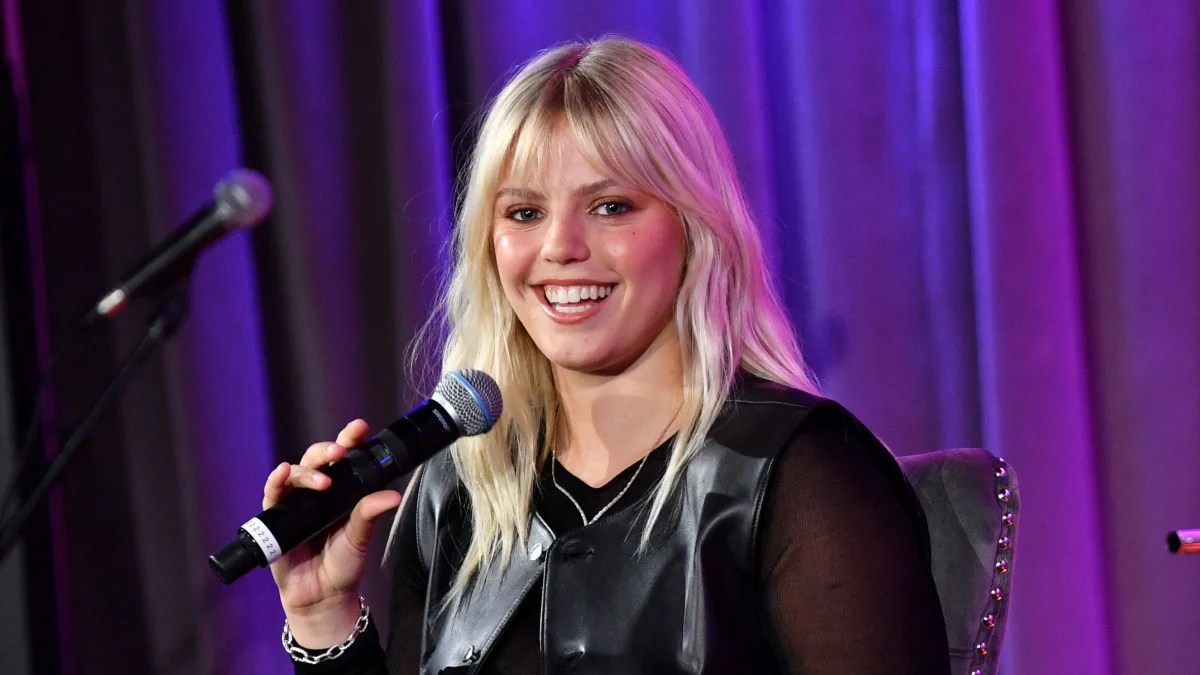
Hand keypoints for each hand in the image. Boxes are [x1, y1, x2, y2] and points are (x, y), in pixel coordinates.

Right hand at [263, 419, 403, 646]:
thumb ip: (370, 514)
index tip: (360, 427)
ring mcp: (295, 503)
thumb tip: (393, 495)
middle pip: (317, 460)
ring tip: (322, 480)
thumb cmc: (342, 564)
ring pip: (295, 473)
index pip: (345, 459)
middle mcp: (316, 492)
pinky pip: (272, 494)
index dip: (350, 440)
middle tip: (340, 452)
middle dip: (328, 451)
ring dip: (307, 471)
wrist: (322, 597)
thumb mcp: (360, 538)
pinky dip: (276, 481)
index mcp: (341, 491)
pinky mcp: (275, 519)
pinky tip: (282, 472)